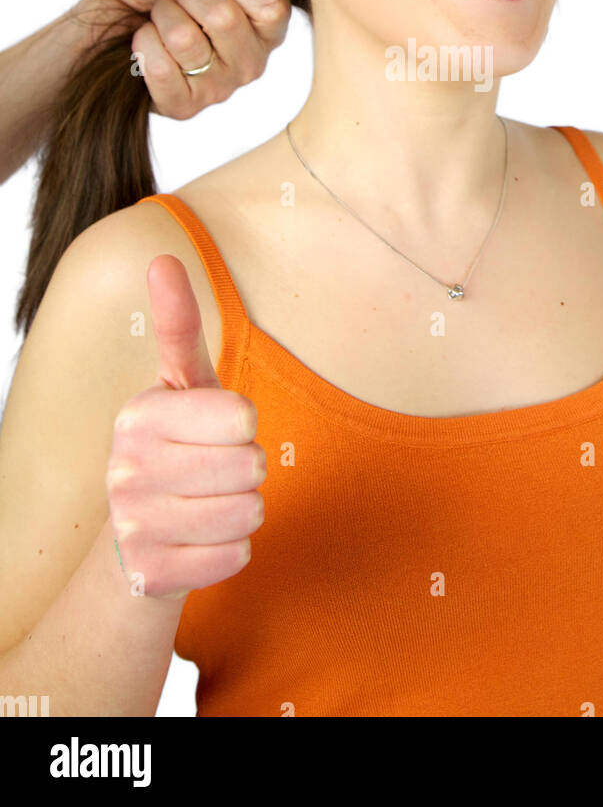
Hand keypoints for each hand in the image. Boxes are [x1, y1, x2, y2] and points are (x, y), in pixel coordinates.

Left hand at [83, 0, 290, 117]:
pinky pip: (159, 67)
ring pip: (183, 39)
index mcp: (267, 30)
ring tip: (162, 21)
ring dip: (162, 17)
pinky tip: (148, 44)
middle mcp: (251, 65)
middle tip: (181, 0)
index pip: (273, 6)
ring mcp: (219, 90)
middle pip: (225, 19)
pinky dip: (142, 43)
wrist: (114, 9)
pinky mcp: (183, 108)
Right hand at [107, 255, 265, 600]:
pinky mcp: (151, 573)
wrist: (138, 537)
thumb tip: (162, 256)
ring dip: (243, 511)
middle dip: (246, 470)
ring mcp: (134, 525)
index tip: (216, 428)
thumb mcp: (181, 384)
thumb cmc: (177, 445)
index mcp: (139, 414)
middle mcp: (126, 469)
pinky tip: (201, 541)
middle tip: (213, 471)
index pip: (243, 418)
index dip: (243, 426)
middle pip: (250, 468)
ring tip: (208, 503)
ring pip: (249, 514)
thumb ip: (180, 323)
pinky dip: (232, 551)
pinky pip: (237, 557)